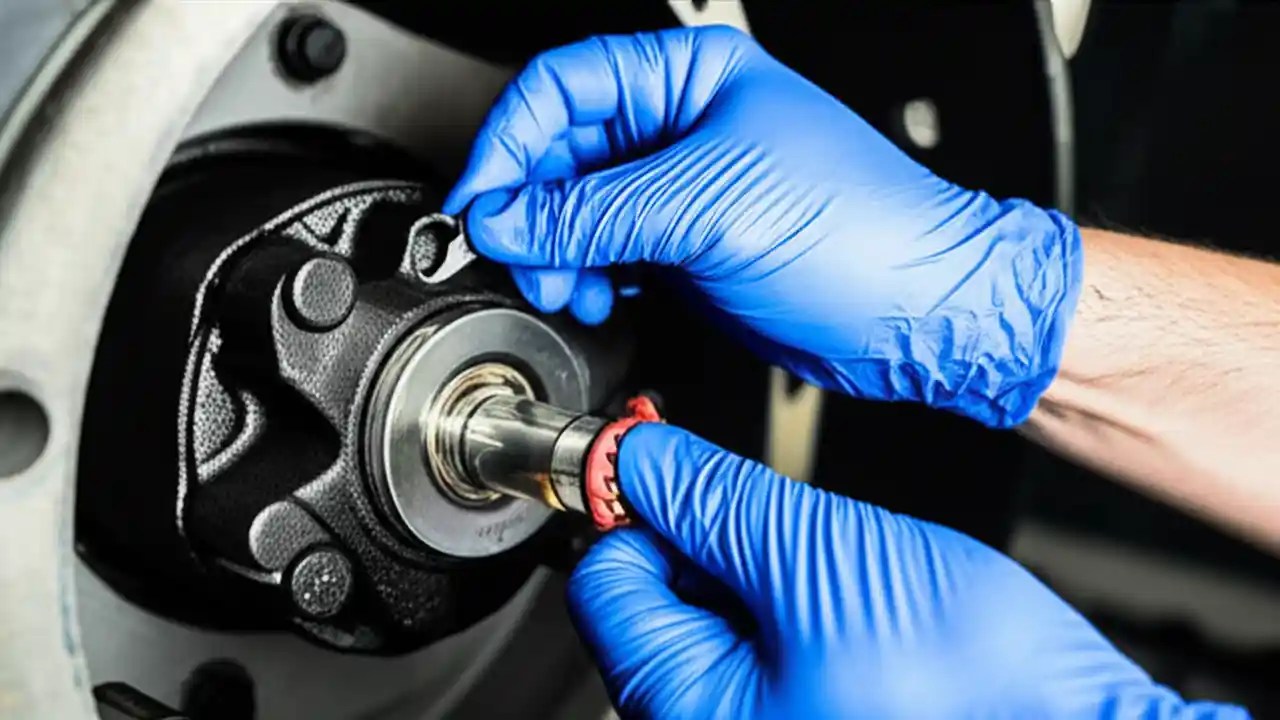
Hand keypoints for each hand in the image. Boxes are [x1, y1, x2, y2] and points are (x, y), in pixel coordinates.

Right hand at [446, 26, 1082, 427]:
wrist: (919, 312)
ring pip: (580, 208)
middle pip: (563, 150)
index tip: (484, 198)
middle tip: (520, 253)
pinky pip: (610, 252)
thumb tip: (508, 217)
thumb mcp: (704, 208)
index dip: (510, 141)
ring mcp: (683, 188)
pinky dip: (588, 275)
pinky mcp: (688, 246)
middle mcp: (682, 124)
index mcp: (690, 76)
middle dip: (532, 206)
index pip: (561, 86)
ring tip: (562, 285)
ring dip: (555, 250)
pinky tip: (593, 296)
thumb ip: (591, 213)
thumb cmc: (856, 232)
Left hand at [568, 424, 1246, 718]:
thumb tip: (640, 458)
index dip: (635, 507)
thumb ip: (711, 500)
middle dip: (703, 538)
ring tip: (833, 566)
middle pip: (653, 602)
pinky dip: (788, 600)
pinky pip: (764, 646)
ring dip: (754, 566)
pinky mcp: (809, 718)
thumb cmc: (975, 684)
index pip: (605, 584)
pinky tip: (847, 595)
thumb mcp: (818, 556)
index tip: (668, 462)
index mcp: (689, 713)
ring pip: (712, 618)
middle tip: (771, 510)